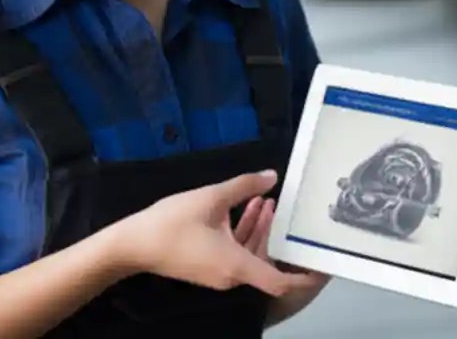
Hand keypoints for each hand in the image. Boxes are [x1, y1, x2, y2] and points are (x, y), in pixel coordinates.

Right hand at [112, 170, 314, 296]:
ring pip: (251, 253)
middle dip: (281, 234)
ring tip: (269, 199)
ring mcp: (219, 273)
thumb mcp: (211, 197)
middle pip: (268, 260)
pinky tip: (248, 205)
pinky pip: (237, 252)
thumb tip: (272, 176)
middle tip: (296, 213)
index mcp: (237, 266)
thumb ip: (244, 186)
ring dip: (261, 227)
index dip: (306, 276)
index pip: (282, 282)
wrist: (132, 244)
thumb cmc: (173, 222)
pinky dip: (245, 232)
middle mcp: (232, 276)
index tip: (323, 263)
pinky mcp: (209, 267)